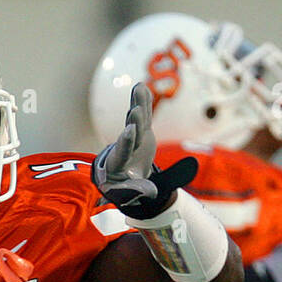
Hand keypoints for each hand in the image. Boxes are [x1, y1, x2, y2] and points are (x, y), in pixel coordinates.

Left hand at [91, 83, 196, 218]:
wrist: (126, 180)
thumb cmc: (131, 190)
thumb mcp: (139, 193)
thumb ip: (150, 190)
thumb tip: (163, 193)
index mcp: (118, 167)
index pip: (122, 152)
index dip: (126, 142)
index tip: (130, 131)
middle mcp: (122, 149)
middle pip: (129, 134)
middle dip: (134, 123)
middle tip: (136, 111)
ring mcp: (131, 138)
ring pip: (135, 120)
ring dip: (138, 105)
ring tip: (139, 88)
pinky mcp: (139, 132)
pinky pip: (142, 116)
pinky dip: (143, 103)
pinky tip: (141, 87)